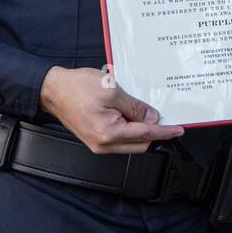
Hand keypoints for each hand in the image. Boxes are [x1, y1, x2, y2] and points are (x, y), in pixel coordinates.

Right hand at [39, 66, 184, 153]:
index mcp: (109, 133)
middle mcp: (103, 144)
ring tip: (140, 109)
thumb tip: (152, 118)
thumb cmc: (76, 87)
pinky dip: (129, 128)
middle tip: (159, 113)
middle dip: (152, 130)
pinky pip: (119, 138)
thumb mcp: (112, 91)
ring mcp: (98, 144)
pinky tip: (129, 113)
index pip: (145, 135)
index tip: (178, 129)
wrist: (53, 89)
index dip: (165, 132)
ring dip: (140, 129)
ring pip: (130, 142)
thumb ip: (135, 107)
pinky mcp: (95, 139)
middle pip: (140, 143)